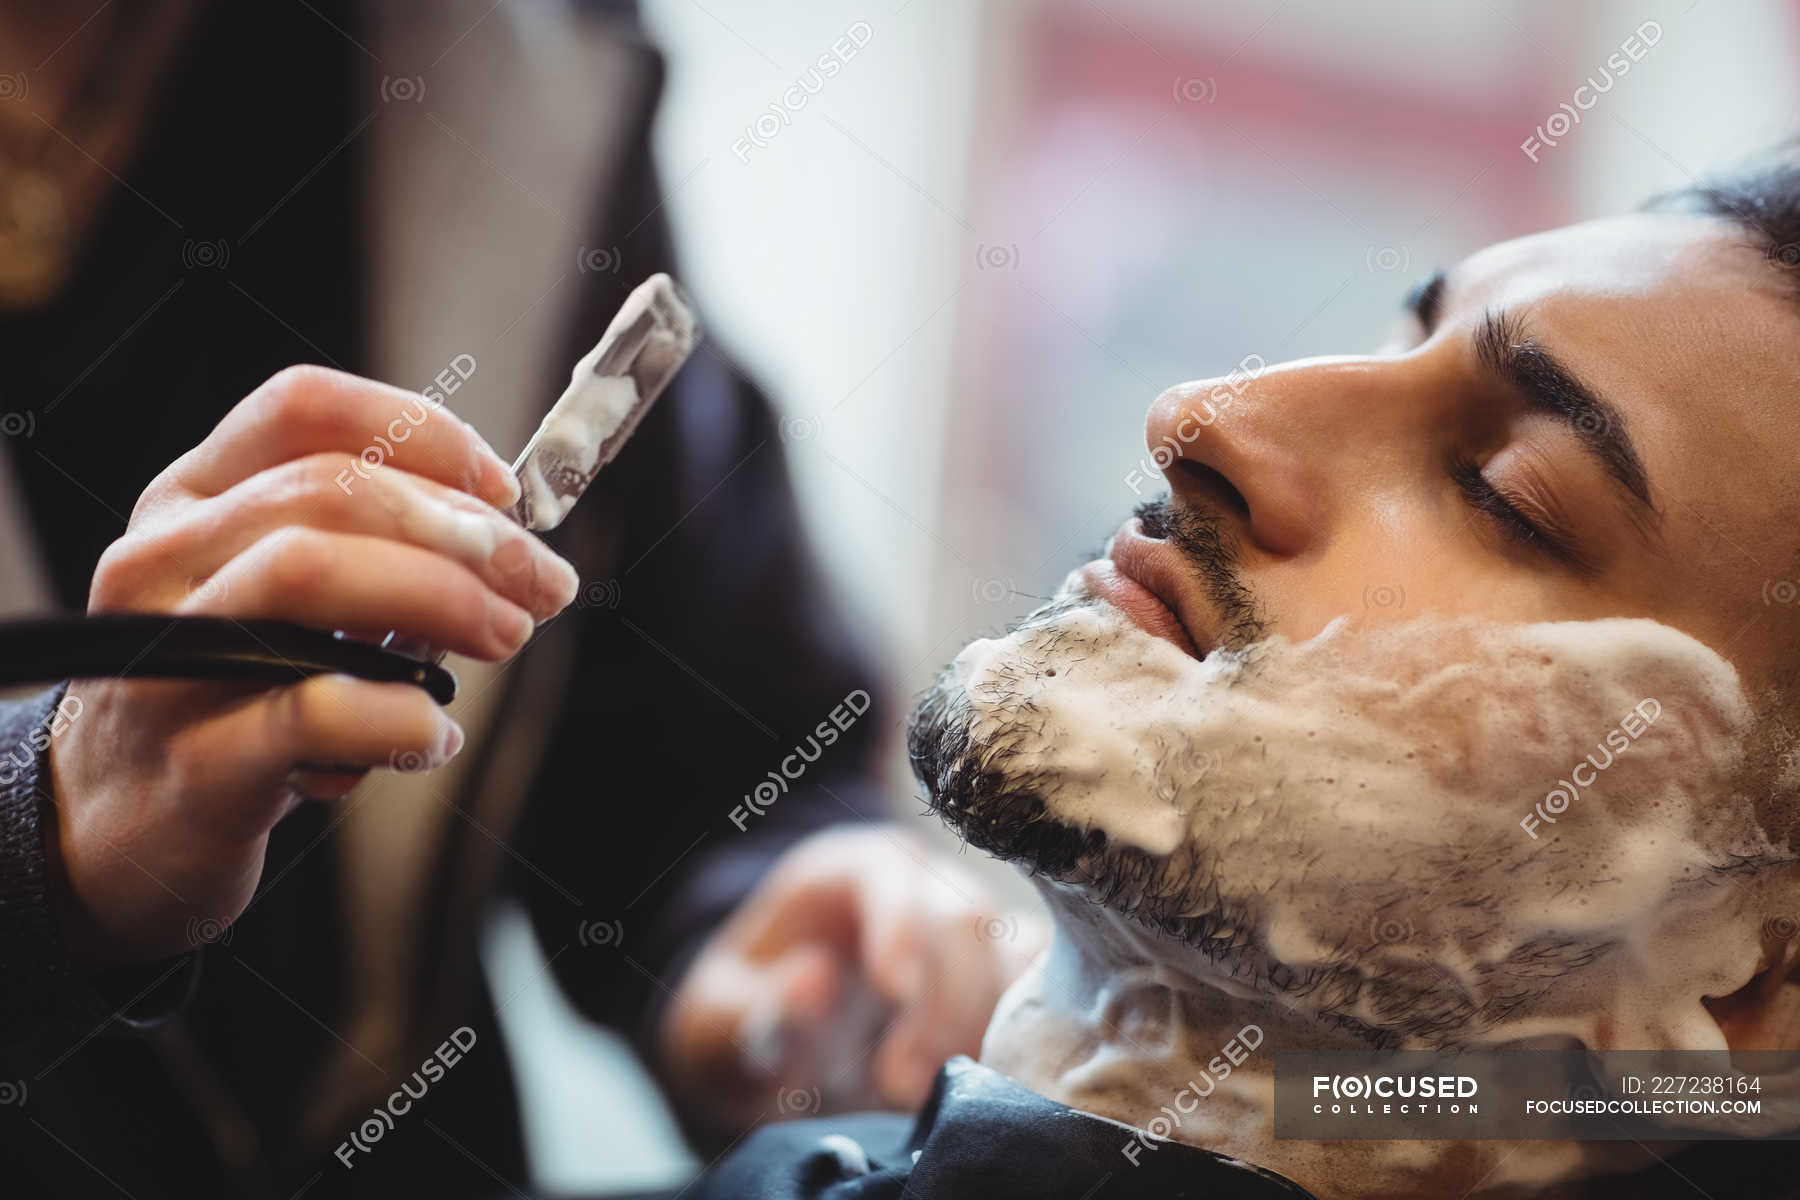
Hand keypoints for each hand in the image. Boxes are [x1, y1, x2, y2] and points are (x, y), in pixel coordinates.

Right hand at [48, 365, 577, 968]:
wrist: (117, 831)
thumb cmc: (228, 696)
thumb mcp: (273, 600)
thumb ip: (364, 551)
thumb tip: (505, 542)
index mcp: (189, 499)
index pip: (304, 409)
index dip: (422, 431)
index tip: (502, 490)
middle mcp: (162, 560)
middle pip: (331, 491)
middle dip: (466, 532)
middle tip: (545, 584)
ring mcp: (168, 656)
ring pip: (312, 571)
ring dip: (444, 598)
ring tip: (507, 636)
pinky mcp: (197, 760)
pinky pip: (320, 708)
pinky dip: (406, 717)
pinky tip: (433, 736)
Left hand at [659, 825, 1047, 1129]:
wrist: (783, 1046)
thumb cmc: (745, 1017)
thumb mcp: (714, 1019)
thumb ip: (749, 1007)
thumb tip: (812, 982)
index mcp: (845, 871)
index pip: (889, 871)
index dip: (900, 923)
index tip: (895, 990)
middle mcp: (921, 887)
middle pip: (963, 916)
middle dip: (941, 1002)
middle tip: (899, 1083)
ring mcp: (972, 933)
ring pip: (1017, 958)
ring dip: (989, 1030)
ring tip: (939, 1094)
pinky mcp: (1006, 981)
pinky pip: (1045, 998)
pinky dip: (1028, 1042)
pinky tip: (987, 1087)